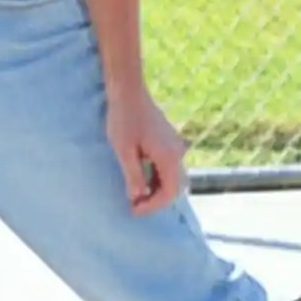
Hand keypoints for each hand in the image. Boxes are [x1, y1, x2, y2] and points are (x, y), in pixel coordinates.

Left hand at [106, 85, 190, 215]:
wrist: (128, 91)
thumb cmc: (123, 118)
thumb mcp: (123, 150)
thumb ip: (133, 175)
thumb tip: (138, 197)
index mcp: (169, 157)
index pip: (169, 193)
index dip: (152, 206)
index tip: (133, 210)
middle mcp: (177, 152)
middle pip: (174, 187)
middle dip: (156, 200)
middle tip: (134, 205)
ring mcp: (175, 145)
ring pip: (172, 177)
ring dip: (156, 189)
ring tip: (134, 195)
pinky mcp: (169, 141)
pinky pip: (168, 166)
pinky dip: (156, 177)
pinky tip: (140, 178)